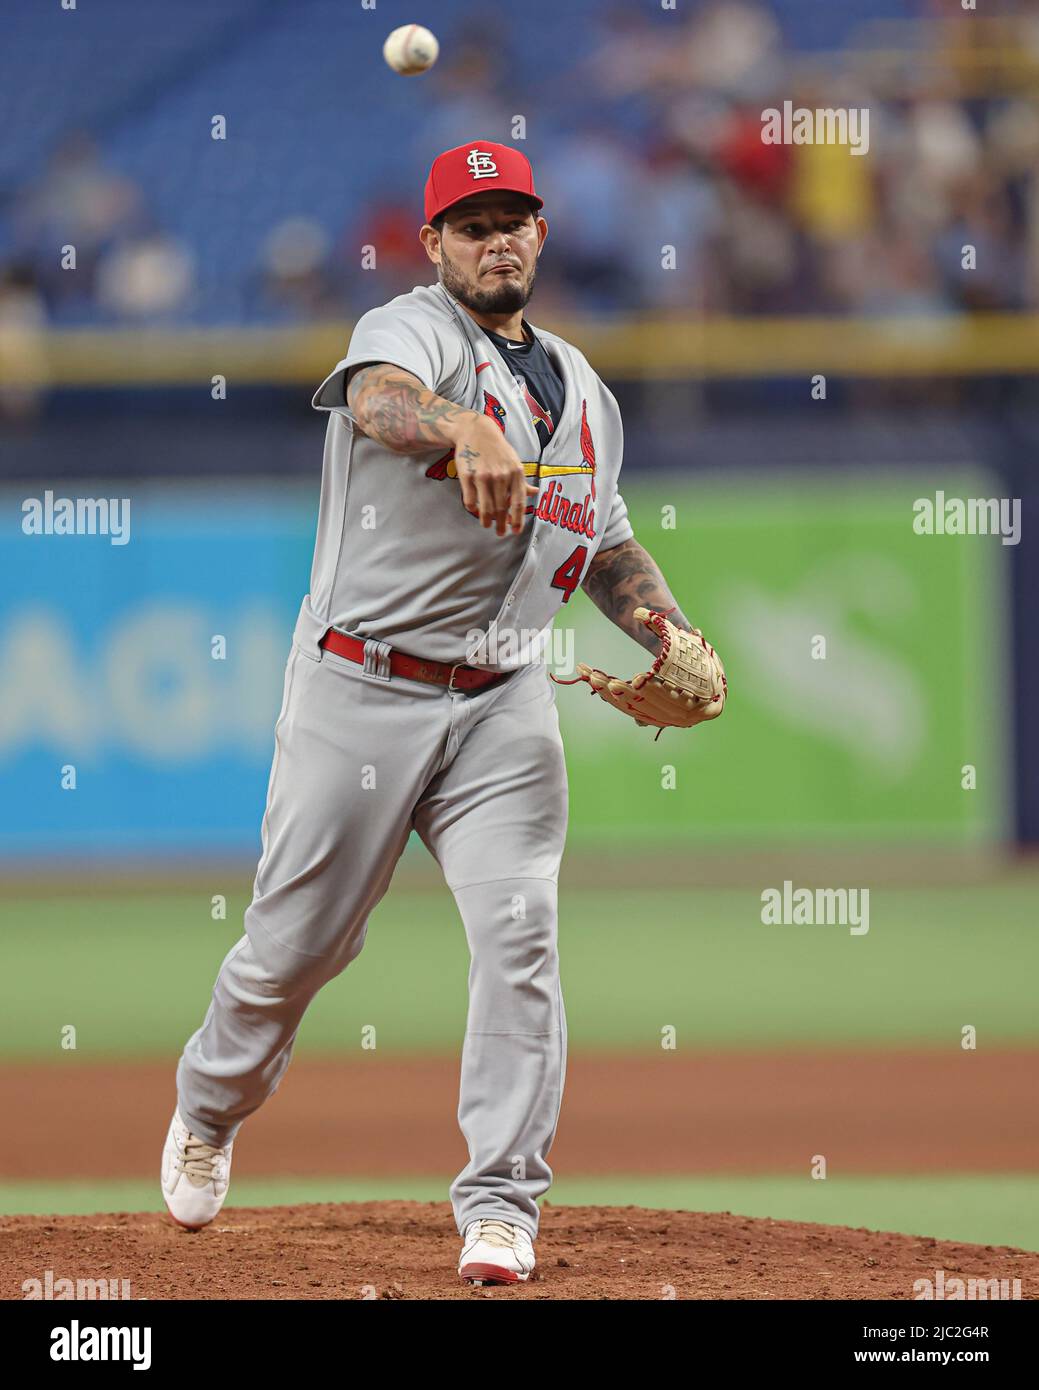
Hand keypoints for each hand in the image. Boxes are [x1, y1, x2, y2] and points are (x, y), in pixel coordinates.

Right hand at [449, 414, 537, 536]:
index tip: (515, 531)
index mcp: (515, 473)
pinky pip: (470, 500)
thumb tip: (535, 493)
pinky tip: (474, 510)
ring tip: (486, 525)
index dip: (518, 520)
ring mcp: (483, 476)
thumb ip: (522, 481)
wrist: (476, 431)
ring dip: (486, 521)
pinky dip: (472, 508)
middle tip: (500, 532)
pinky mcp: (467, 476)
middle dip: (501, 524)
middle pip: (501, 508)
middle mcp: (501, 476)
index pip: (518, 503)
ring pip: (485, 507)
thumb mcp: (514, 462)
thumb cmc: (497, 450)